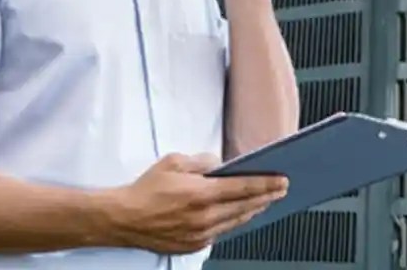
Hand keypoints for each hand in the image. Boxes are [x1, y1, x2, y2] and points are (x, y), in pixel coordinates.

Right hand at [96, 153, 287, 254]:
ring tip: (263, 202)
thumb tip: (218, 164)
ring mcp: (201, 234)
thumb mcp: (173, 162)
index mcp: (202, 194)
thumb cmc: (146, 190)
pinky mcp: (195, 245)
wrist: (125, 218)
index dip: (266, 184)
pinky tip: (236, 216)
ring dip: (252, 211)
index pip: (244, 188)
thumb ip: (201, 161)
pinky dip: (231, 222)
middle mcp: (206, 217)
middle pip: (245, 207)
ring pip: (236, 222)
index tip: (281, 181)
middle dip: (266, 197)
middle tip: (280, 190)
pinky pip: (220, 233)